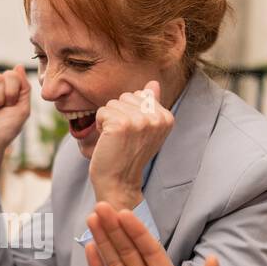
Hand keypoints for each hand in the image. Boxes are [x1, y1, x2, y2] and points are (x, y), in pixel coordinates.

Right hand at [85, 202, 225, 265]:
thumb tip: (213, 260)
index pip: (150, 250)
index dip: (137, 231)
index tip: (125, 213)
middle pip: (127, 251)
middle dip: (114, 229)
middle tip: (100, 207)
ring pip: (114, 263)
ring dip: (102, 241)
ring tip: (91, 220)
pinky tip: (89, 249)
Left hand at [88, 80, 173, 210]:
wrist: (119, 182)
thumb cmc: (128, 155)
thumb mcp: (145, 129)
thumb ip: (150, 105)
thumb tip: (153, 83)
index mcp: (166, 117)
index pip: (139, 95)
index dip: (130, 113)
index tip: (133, 134)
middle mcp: (157, 118)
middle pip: (126, 97)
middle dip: (118, 114)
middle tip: (123, 138)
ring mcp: (140, 121)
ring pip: (113, 103)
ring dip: (108, 120)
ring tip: (116, 140)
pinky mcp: (122, 124)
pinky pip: (102, 111)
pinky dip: (100, 125)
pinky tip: (108, 141)